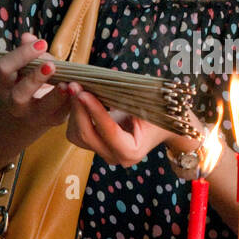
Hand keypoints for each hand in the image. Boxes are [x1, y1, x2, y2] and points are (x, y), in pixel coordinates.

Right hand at [0, 32, 71, 131]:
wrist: (28, 113)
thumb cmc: (27, 81)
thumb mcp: (24, 67)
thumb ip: (28, 52)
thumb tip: (28, 37)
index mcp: (4, 84)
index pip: (5, 68)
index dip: (21, 55)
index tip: (42, 43)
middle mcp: (14, 102)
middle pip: (20, 93)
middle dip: (36, 78)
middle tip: (51, 65)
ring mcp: (33, 114)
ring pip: (44, 107)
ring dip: (57, 95)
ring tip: (67, 83)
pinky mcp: (53, 120)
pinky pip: (63, 112)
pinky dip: (72, 100)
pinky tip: (79, 88)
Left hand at [64, 87, 204, 167]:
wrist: (165, 125)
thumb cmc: (161, 112)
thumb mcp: (149, 103)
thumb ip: (127, 97)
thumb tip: (101, 82)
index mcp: (132, 150)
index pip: (108, 131)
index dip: (95, 111)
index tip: (84, 92)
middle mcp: (116, 157)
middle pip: (87, 136)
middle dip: (78, 109)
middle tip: (74, 86)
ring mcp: (104, 153)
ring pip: (78, 136)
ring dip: (74, 112)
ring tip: (73, 89)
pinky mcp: (97, 145)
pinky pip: (78, 132)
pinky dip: (75, 115)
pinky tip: (75, 97)